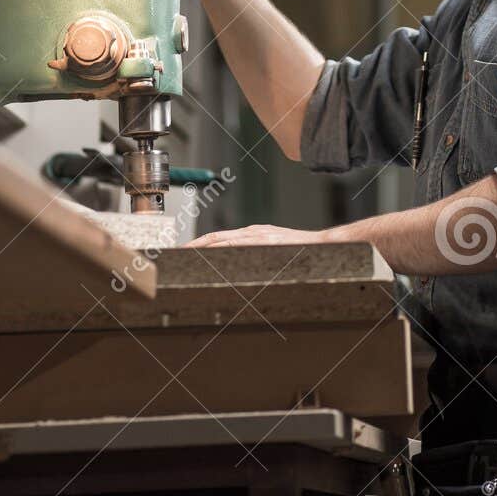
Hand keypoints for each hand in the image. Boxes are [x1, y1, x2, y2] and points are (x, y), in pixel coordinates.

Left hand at [185, 223, 329, 249]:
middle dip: (194, 244)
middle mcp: (251, 232)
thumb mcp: (270, 248)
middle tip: (177, 252)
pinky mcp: (264, 241)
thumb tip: (235, 263)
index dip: (199, 243)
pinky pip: (238, 245)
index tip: (185, 250)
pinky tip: (211, 254)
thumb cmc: (296, 249)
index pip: (218, 237)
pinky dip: (221, 248)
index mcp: (251, 233)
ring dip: (203, 247)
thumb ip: (254, 252)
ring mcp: (257, 236)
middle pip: (215, 237)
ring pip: (222, 240)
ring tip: (186, 253)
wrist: (319, 243)